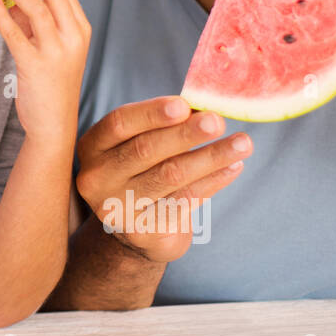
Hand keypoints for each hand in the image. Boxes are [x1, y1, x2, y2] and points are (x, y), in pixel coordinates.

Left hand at [0, 0, 90, 145]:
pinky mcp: (36, 65)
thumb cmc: (51, 83)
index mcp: (81, 30)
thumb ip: (35, 22)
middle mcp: (74, 37)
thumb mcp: (50, 48)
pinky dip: (1, 13)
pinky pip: (15, 32)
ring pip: (36, 7)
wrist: (54, 124)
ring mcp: (57, 52)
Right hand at [75, 96, 250, 263]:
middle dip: (186, 134)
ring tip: (242, 143)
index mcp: (92, 147)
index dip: (151, 113)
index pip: (119, 123)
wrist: (135, 231)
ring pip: (169, 176)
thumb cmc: (142, 172)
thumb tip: (203, 106)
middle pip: (144, 150)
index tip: (184, 104)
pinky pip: (185, 200)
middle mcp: (97, 177)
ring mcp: (118, 207)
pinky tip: (233, 167)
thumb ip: (160, 126)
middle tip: (218, 121)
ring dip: (210, 157)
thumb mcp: (137, 145)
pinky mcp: (144, 230)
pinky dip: (213, 181)